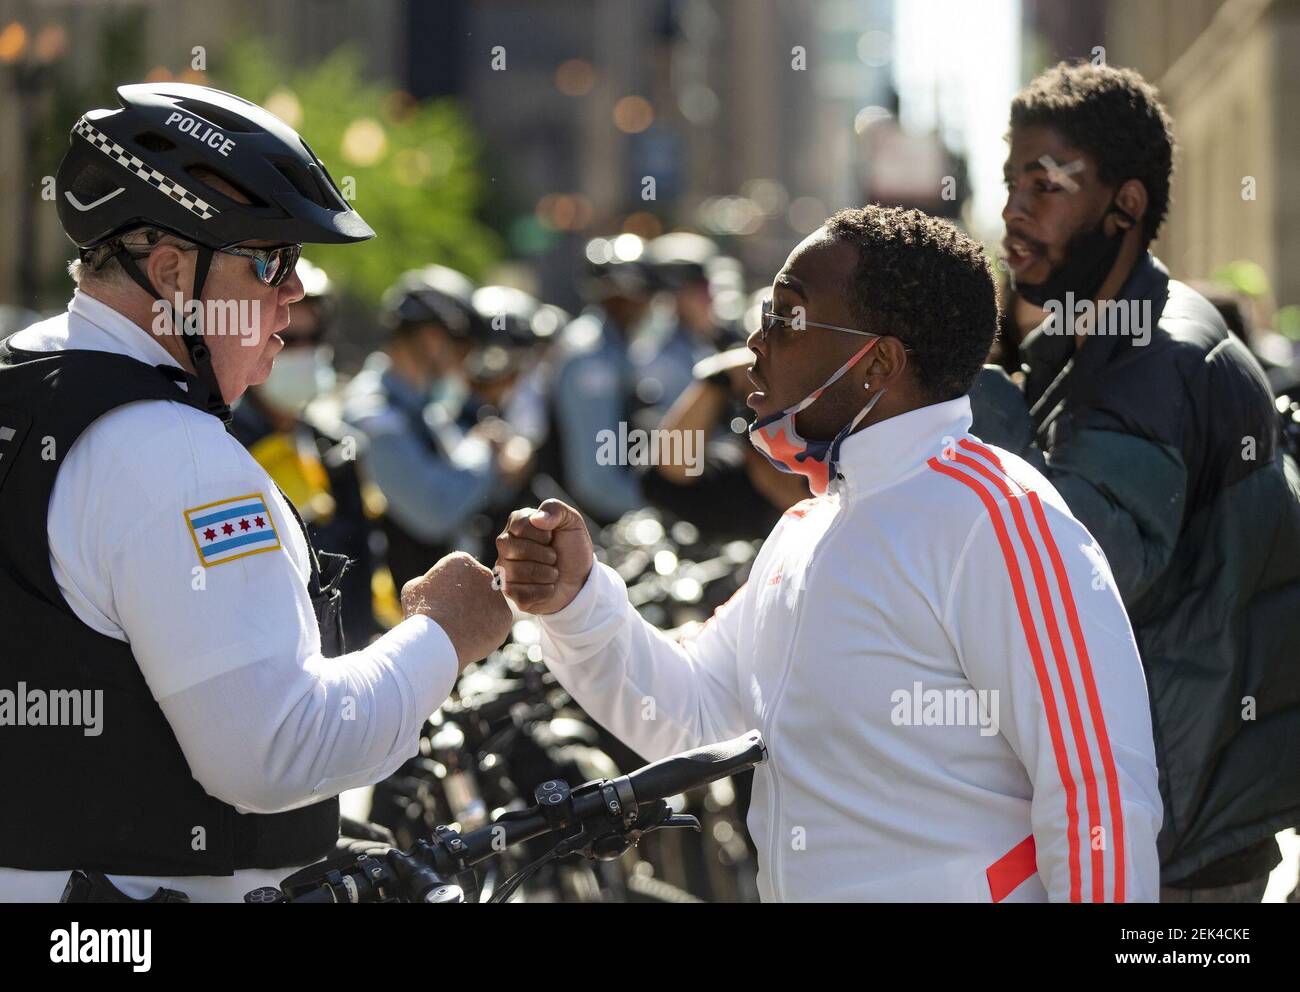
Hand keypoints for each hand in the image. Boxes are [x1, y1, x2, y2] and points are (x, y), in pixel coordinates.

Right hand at [401, 552, 511, 669]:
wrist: (439, 640)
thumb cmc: (422, 613)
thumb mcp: (414, 589)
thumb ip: (427, 582)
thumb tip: (431, 583)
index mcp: (462, 561)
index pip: (459, 573)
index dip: (448, 589)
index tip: (440, 603)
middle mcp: (484, 572)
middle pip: (476, 586)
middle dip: (467, 600)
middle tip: (452, 618)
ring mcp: (497, 595)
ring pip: (488, 606)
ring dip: (478, 615)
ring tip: (460, 631)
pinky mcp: (505, 617)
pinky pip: (496, 624)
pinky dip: (485, 632)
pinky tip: (471, 639)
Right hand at [494, 499, 593, 614]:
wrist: (581, 579)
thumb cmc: (572, 548)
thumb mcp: (572, 522)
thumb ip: (556, 510)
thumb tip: (537, 519)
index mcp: (517, 524)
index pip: (520, 526)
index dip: (542, 534)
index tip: (552, 538)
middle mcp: (506, 545)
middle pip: (513, 548)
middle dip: (544, 554)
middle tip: (554, 557)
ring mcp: (505, 569)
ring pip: (516, 572)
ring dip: (546, 574)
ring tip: (553, 572)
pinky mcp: (511, 593)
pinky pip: (522, 593)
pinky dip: (544, 591)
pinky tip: (548, 586)